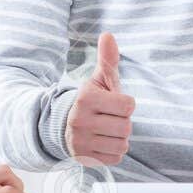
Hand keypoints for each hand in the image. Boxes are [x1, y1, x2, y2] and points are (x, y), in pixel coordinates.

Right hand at [65, 32, 134, 165]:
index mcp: (86, 98)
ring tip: (106, 130)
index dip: (125, 104)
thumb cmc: (91, 100)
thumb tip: (108, 35)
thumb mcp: (98, 79)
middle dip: (123, 122)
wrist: (64, 125)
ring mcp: (80, 141)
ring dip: (119, 137)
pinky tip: (102, 142)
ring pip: (122, 144)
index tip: (113, 103)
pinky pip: (115, 158)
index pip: (128, 105)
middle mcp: (80, 119)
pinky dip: (113, 151)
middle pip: (126, 126)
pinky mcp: (83, 158)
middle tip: (109, 118)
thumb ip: (107, 59)